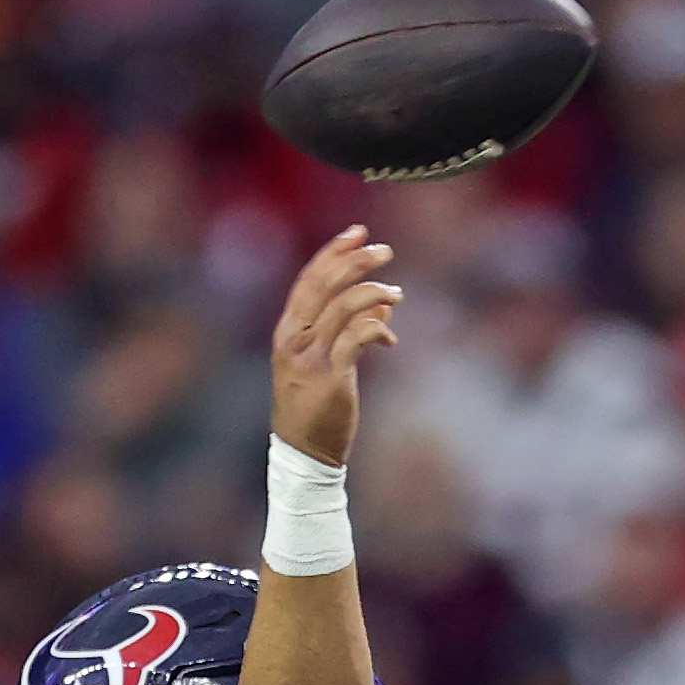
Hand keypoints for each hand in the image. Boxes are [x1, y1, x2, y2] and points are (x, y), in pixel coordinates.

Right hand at [271, 227, 400, 469]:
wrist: (305, 452)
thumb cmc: (315, 406)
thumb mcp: (328, 360)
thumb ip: (350, 328)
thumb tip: (383, 301)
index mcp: (288, 331)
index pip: (309, 280)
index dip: (334, 252)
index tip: (358, 232)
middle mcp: (294, 339)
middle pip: (324, 285)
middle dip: (355, 261)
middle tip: (384, 250)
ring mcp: (311, 358)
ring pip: (343, 307)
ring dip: (373, 292)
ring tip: (396, 292)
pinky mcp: (331, 378)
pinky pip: (357, 338)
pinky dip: (377, 328)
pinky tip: (390, 337)